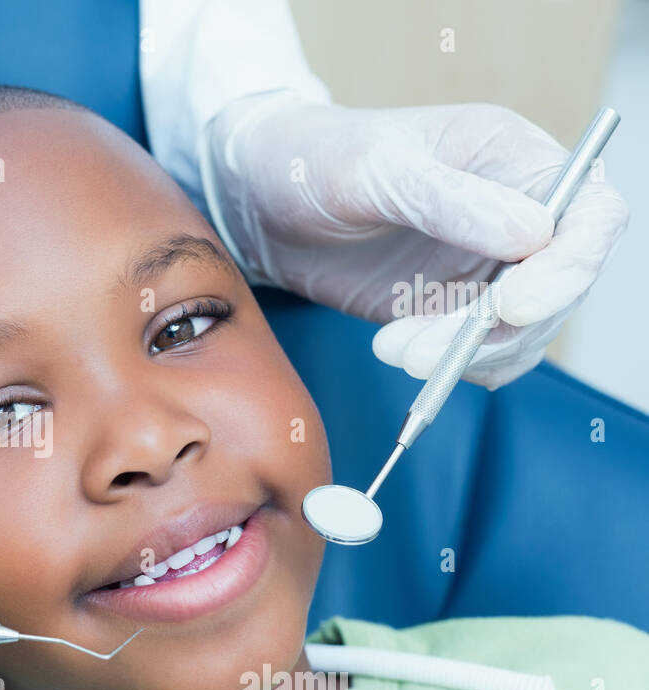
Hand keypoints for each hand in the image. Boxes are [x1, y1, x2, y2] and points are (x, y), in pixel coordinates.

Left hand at [201, 94, 628, 388]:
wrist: (261, 198)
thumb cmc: (317, 159)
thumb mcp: (377, 169)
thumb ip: (451, 200)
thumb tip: (534, 233)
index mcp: (514, 160)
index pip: (590, 217)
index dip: (570, 268)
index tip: (513, 306)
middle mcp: (514, 215)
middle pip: (561, 288)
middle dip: (498, 328)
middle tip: (420, 347)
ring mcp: (485, 266)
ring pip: (521, 332)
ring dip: (465, 355)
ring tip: (393, 347)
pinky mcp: (449, 308)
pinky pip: (480, 354)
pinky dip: (450, 367)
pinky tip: (397, 349)